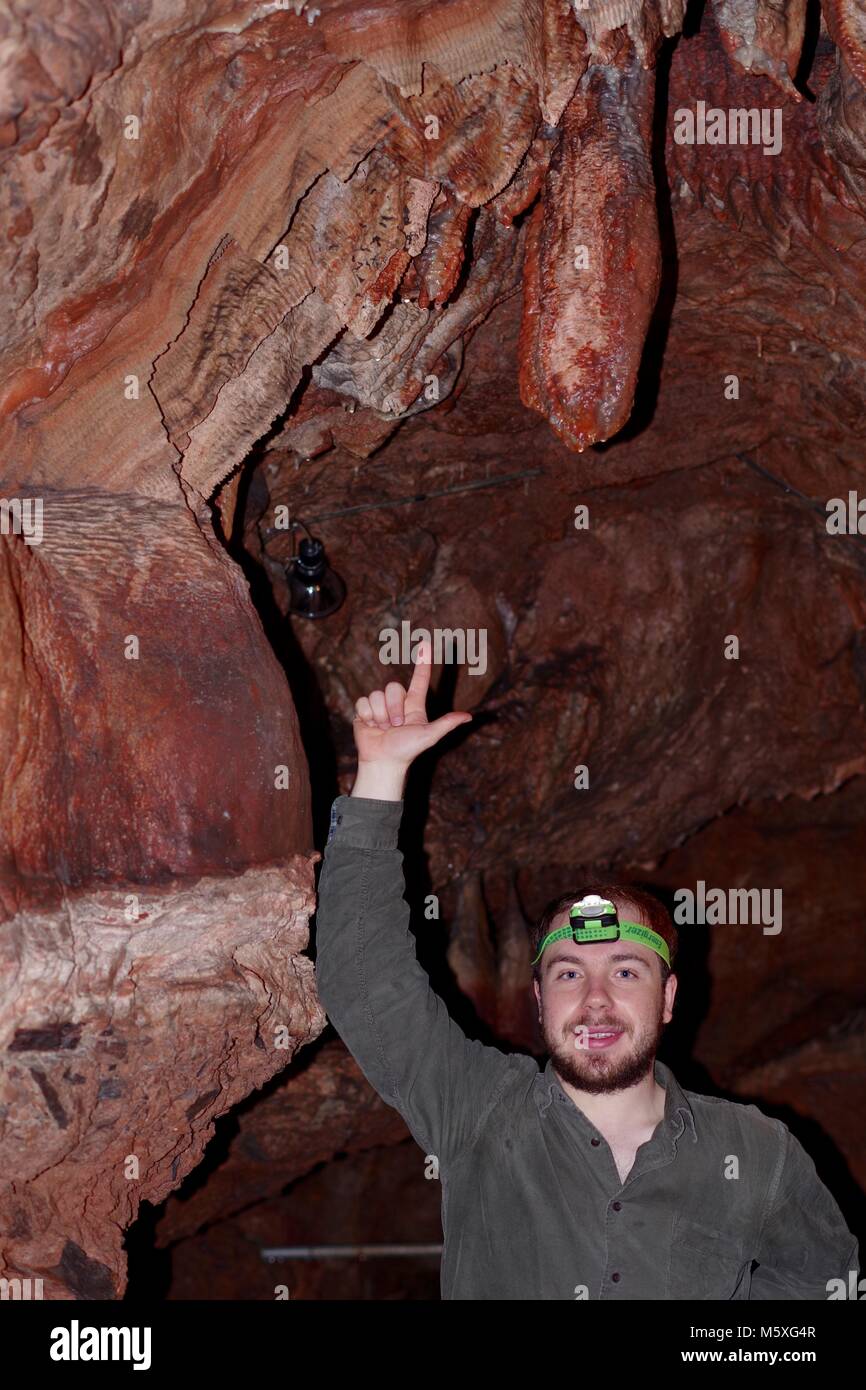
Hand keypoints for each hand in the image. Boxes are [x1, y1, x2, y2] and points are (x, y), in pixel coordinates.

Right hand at [350, 641, 471, 798]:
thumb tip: (468, 717)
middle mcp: (398, 703)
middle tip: (395, 726)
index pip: (419, 680)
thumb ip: (446, 724)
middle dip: (394, 708)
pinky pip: (364, 701)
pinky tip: (370, 727)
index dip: (423, 662)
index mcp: (414, 705)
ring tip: (383, 728)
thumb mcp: (429, 736)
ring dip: (380, 715)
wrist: (383, 761)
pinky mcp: (365, 710)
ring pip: (377, 695)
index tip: (426, 643)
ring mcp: (380, 706)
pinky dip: (367, 715)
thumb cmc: (407, 750)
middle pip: (393, 688)